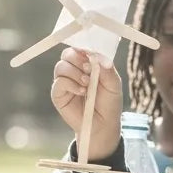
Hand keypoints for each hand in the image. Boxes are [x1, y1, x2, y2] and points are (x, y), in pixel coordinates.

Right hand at [50, 47, 122, 162]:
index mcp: (87, 64)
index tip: (91, 55)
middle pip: (67, 53)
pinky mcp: (58, 94)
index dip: (83, 48)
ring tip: (87, 83)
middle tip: (89, 69)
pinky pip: (58, 82)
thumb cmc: (109, 103)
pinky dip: (70, 84)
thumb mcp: (114, 84)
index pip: (80, 47)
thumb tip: (97, 56)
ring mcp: (65, 82)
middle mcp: (74, 70)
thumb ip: (107, 69)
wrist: (103, 125)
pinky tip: (81, 92)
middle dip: (78, 58)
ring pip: (61, 66)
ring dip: (75, 73)